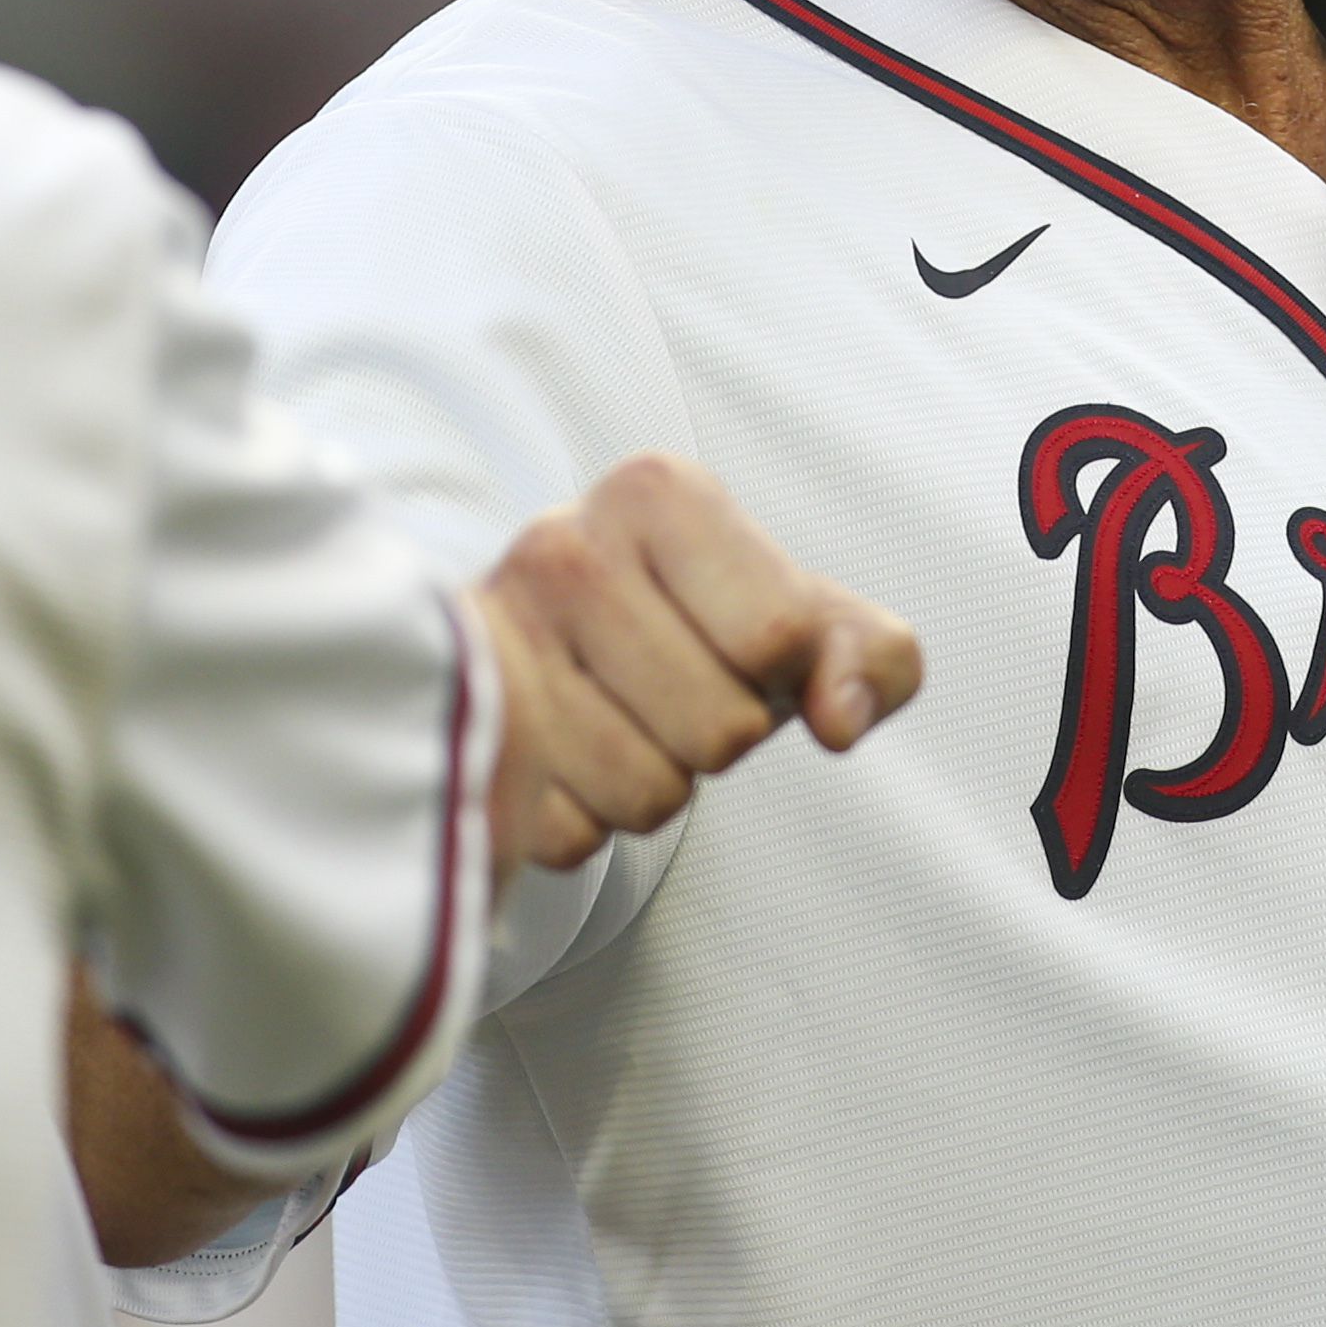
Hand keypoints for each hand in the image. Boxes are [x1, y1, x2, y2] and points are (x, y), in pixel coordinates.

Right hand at [470, 452, 923, 874]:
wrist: (545, 650)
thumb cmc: (694, 629)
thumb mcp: (807, 623)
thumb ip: (871, 658)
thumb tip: (839, 719)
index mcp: (658, 493)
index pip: (778, 637)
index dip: (783, 675)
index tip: (744, 651)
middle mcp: (562, 546)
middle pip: (721, 728)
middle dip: (720, 736)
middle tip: (676, 695)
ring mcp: (494, 641)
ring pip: (649, 791)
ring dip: (657, 785)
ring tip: (623, 725)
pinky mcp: (454, 731)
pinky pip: (576, 833)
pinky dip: (588, 818)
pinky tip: (569, 759)